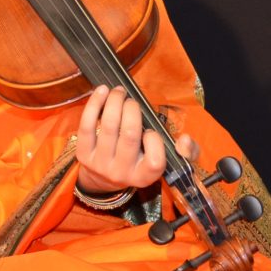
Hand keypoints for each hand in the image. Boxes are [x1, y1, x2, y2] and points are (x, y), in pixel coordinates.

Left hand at [75, 85, 197, 195]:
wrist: (105, 179)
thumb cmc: (142, 161)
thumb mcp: (167, 161)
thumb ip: (186, 151)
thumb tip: (184, 139)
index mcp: (145, 176)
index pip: (155, 161)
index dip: (155, 139)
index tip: (151, 129)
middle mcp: (122, 173)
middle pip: (129, 135)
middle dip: (132, 109)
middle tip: (131, 100)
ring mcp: (101, 165)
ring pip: (109, 126)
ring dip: (114, 101)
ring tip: (118, 92)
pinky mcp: (83, 155)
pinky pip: (87, 125)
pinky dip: (95, 104)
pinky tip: (102, 91)